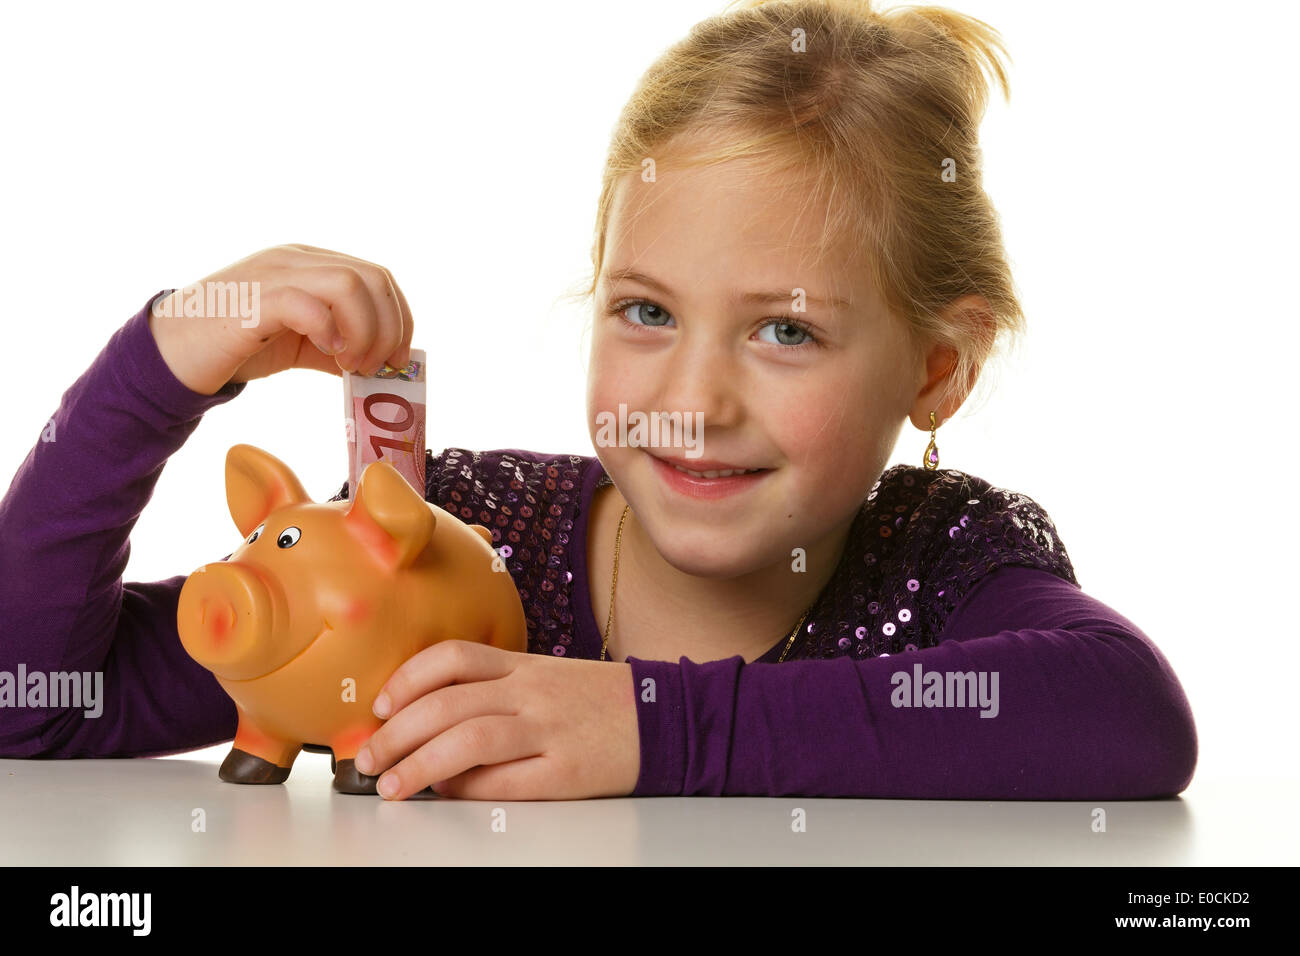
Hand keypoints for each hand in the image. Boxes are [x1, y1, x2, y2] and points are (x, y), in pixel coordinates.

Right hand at [148, 243, 413, 394]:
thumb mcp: (301, 343)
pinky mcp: (254, 301)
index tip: (397, 359)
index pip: (378, 276)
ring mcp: (274, 274)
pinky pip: (306, 304)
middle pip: (373, 278)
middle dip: (390, 328)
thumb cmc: (238, 346)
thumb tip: (383, 366)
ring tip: (350, 365)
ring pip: (349, 284)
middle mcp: (296, 259)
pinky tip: (327, 356)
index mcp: (310, 263)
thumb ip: (340, 347)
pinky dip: (329, 332)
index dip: (400, 318)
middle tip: (377, 366)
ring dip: (365, 331)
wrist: (172, 354)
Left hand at [353, 640, 640, 800]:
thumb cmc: (599, 701)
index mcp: (523, 665)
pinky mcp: (567, 772)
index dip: (407, 680)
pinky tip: (449, 796)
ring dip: (419, 765)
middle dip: (396, 734)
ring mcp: (549, 730)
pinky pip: (504, 782)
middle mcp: (531, 692)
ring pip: (468, 740)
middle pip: (447, 703)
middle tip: (369, 760)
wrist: (667, 718)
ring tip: (392, 786)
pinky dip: (468, 791)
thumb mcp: (545, 677)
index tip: (381, 706)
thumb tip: (431, 726)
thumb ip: (494, 691)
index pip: (452, 658)